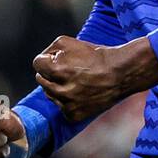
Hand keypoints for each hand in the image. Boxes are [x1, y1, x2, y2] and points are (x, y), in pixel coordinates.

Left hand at [33, 35, 157, 121]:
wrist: (120, 74)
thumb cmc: (95, 55)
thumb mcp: (68, 42)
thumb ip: (50, 49)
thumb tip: (43, 60)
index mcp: (55, 70)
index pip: (37, 64)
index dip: (48, 59)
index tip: (59, 59)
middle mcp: (59, 90)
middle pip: (41, 80)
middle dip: (51, 73)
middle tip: (69, 69)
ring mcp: (66, 105)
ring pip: (50, 94)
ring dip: (58, 87)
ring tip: (76, 80)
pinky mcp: (73, 116)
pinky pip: (61, 107)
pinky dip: (68, 101)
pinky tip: (80, 93)